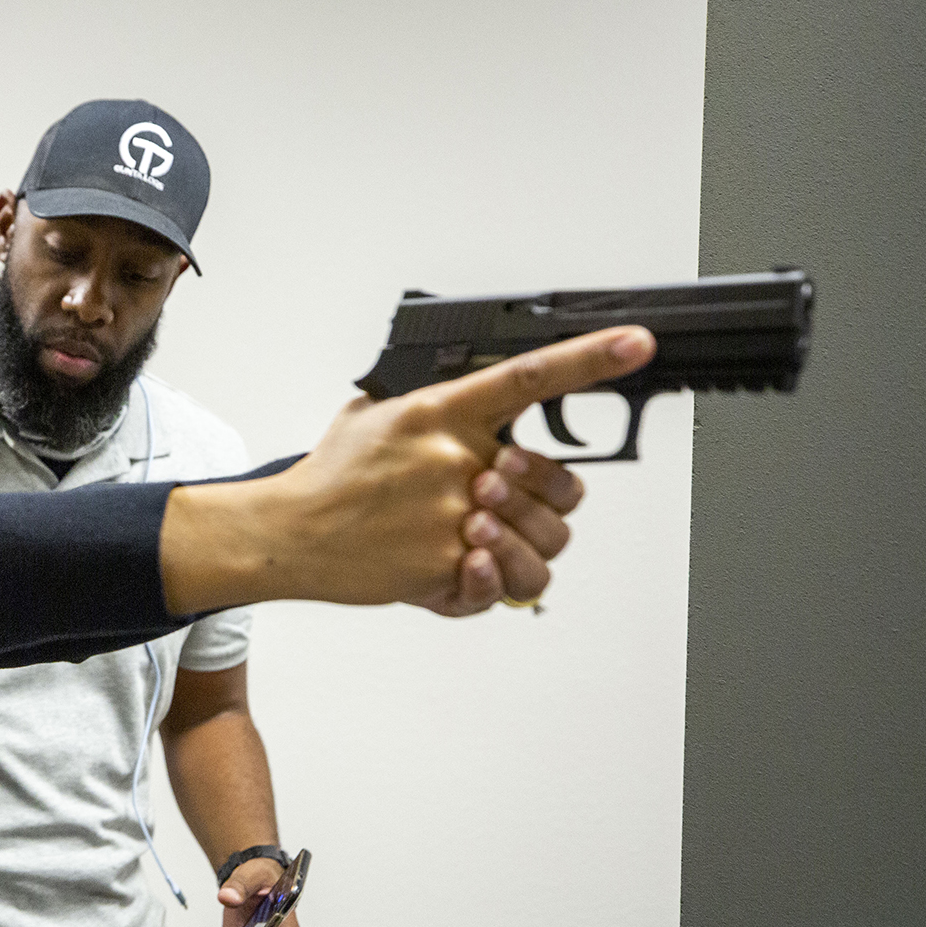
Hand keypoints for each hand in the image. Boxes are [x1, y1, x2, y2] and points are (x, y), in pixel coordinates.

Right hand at [160, 326, 652, 613]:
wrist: (289, 531)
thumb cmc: (331, 477)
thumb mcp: (375, 416)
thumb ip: (433, 412)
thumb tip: (475, 410)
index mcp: (439, 413)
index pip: (527, 378)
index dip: (590, 359)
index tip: (636, 343)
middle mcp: (456, 463)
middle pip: (558, 477)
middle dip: (546, 492)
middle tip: (504, 497)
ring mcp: (454, 518)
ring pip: (543, 539)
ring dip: (523, 541)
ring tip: (481, 537)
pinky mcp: (444, 568)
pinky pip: (503, 584)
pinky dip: (490, 581)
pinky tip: (464, 566)